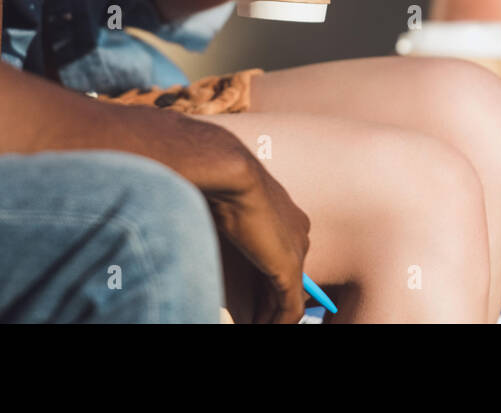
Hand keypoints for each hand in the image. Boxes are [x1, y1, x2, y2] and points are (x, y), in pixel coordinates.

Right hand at [155, 112, 310, 323]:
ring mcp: (296, 249)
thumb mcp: (224, 202)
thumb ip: (228, 220)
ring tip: (256, 325)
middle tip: (254, 319)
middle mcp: (297, 230)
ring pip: (289, 296)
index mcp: (284, 211)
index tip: (254, 298)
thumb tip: (203, 231)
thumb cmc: (217, 178)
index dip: (267, 279)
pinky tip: (262, 328)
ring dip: (271, 316)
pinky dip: (277, 323)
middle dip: (270, 301)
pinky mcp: (289, 268)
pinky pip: (288, 307)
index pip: (280, 252)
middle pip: (288, 276)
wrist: (228, 172)